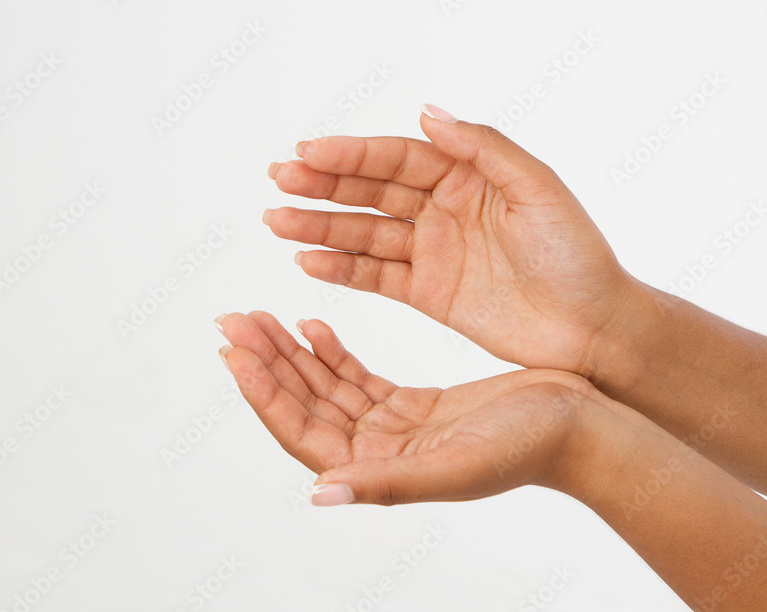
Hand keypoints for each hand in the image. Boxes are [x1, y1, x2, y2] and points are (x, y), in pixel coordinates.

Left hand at [216, 311, 598, 505]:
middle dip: (266, 363)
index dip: (265, 394)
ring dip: (290, 353)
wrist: (580, 427)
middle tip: (232, 321)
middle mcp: (377, 454)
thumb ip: (386, 482)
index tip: (235, 352)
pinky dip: (330, 352)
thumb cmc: (529, 448)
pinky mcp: (410, 406)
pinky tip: (312, 326)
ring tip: (259, 316)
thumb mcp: (455, 463)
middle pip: (304, 406)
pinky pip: (355, 378)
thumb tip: (320, 496)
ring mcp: (392, 430)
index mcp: (380, 472)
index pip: (302, 432)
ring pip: (324, 388)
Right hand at [265, 107, 640, 377]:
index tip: (308, 151)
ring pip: (364, 233)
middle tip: (279, 179)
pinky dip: (340, 269)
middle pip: (371, 191)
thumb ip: (484, 149)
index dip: (352, 154)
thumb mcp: (538, 190)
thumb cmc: (577, 256)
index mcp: (467, 175)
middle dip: (324, 185)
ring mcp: (431, 251)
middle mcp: (442, 208)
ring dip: (320, 226)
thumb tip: (427, 111)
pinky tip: (307, 260)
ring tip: (277, 221)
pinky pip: (374, 276)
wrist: (593, 331)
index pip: (398, 158)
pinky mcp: (426, 293)